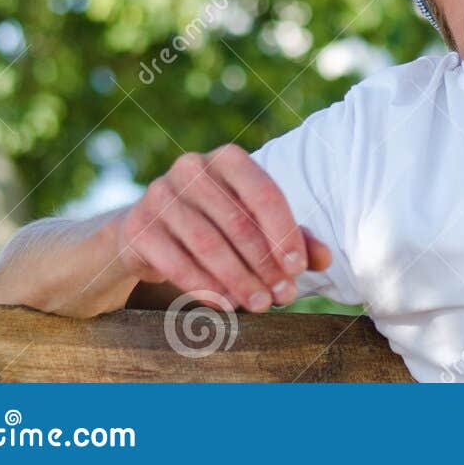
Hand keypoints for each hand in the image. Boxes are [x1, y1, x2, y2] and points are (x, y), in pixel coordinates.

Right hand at [112, 144, 331, 311]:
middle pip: (238, 223)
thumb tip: (325, 259)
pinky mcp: (139, 227)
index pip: (264, 194)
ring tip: (260, 305)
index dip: (284, 234)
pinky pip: (177, 262)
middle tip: (284, 296)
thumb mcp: (252, 223)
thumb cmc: (213, 223)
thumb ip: (290, 237)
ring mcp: (160, 194)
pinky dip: (205, 287)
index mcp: (228, 158)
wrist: (146, 232)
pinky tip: (225, 306)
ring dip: (239, 280)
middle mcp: (191, 168)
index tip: (298, 269)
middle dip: (265, 265)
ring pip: (209, 244)